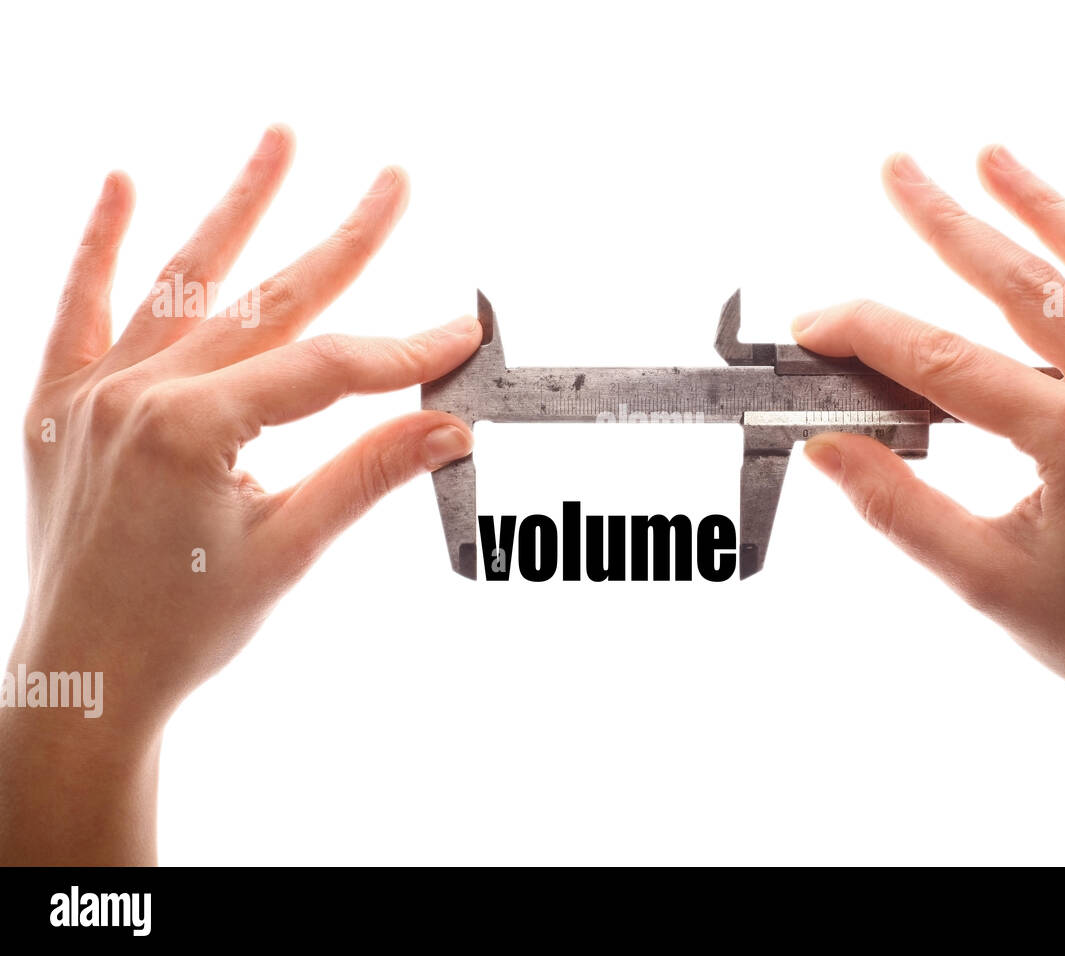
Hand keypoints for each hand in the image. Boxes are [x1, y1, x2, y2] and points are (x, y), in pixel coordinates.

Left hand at [0, 126, 479, 863]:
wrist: (82, 680)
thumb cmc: (182, 629)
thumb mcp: (289, 550)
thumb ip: (368, 472)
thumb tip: (448, 426)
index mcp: (193, 434)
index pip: (325, 369)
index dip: (404, 346)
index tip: (463, 332)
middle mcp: (137, 396)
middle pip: (265, 303)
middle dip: (343, 242)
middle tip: (396, 186)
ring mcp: (92, 394)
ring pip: (180, 283)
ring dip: (236, 209)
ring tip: (282, 139)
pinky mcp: (58, 403)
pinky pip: (78, 310)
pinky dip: (100, 248)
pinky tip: (125, 184)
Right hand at [795, 147, 1064, 863]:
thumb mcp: (980, 579)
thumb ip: (896, 507)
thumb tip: (826, 448)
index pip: (939, 361)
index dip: (864, 331)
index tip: (816, 322)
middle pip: (1022, 285)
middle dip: (947, 221)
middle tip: (897, 171)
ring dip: (1049, 207)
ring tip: (993, 156)